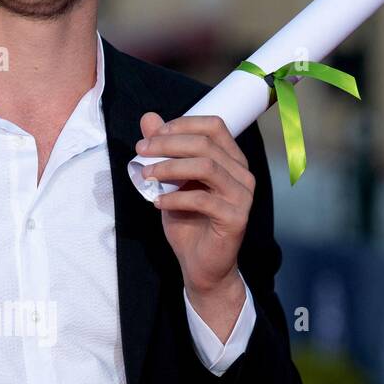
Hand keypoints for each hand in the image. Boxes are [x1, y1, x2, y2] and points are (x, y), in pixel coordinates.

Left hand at [135, 111, 254, 297]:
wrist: (201, 265)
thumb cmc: (188, 221)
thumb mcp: (170, 182)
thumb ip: (163, 151)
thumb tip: (148, 118)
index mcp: (231, 159)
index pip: (214, 126)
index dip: (183, 124)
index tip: (153, 135)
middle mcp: (242, 173)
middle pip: (206, 144)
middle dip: (168, 144)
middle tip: (141, 151)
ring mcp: (242, 196)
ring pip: (206, 167)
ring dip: (170, 167)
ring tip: (146, 174)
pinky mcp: (236, 218)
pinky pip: (202, 199)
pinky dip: (175, 198)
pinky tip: (157, 202)